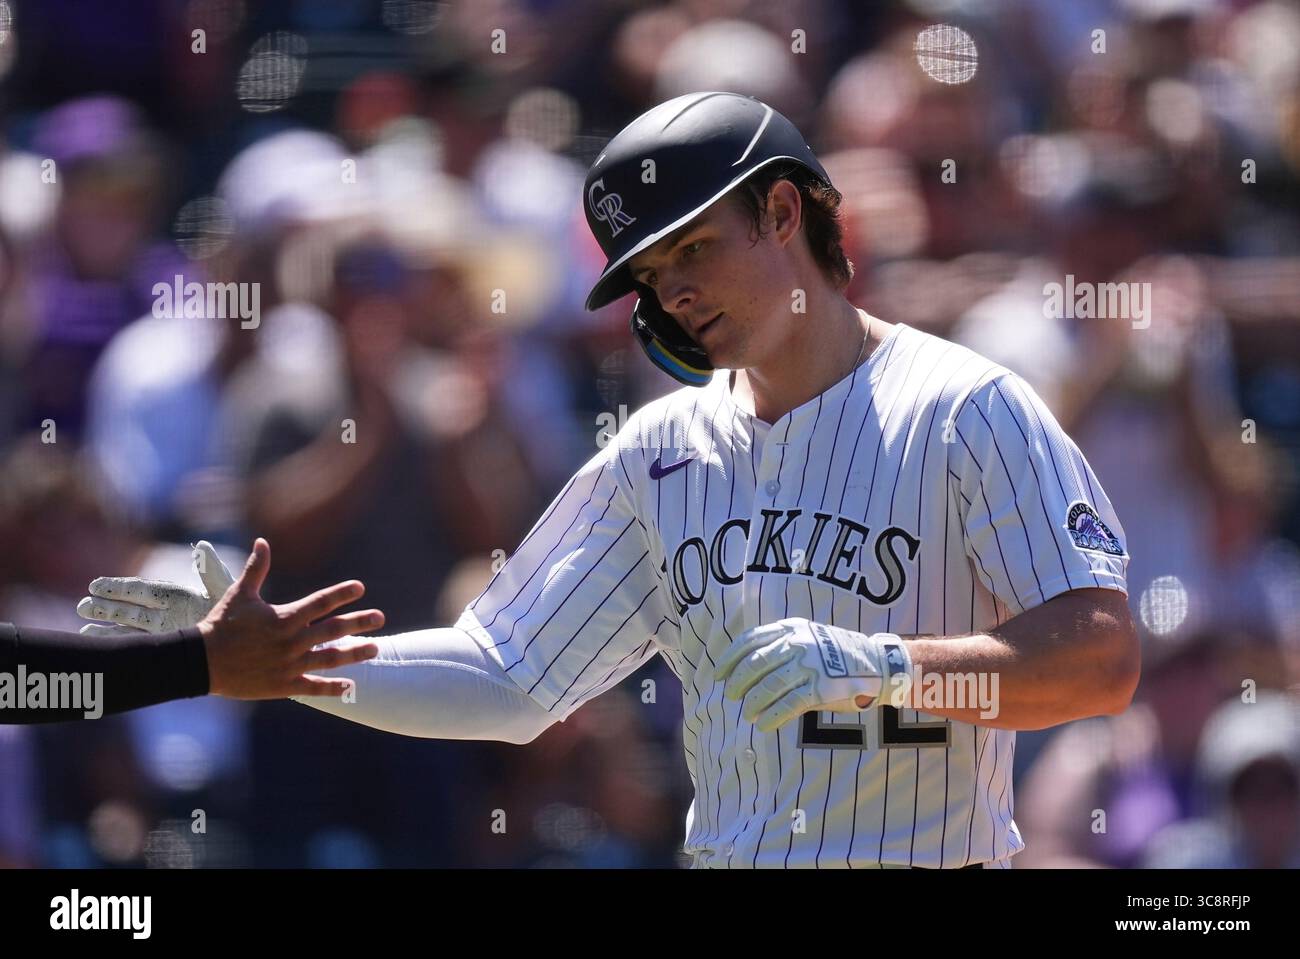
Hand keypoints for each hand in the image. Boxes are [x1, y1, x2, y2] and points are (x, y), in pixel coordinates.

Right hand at [77, 540, 234, 635]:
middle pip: (129, 609)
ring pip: (129, 628)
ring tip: (83, 631)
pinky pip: (139, 647)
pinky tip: (100, 648)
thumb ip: (211, 570)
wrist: (244, 635)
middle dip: (107, 608)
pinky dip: (120, 647)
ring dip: (107, 628)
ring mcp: (164, 631)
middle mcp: (165, 612)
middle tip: (82, 607)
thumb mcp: (224, 588)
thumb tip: (202, 546)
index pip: (141, 590)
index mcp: (175, 595)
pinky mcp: (167, 646)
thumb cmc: (235, 608)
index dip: (119, 588)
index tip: (96, 585)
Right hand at [198, 538, 383, 698]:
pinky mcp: (283, 685)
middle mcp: (291, 641)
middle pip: (333, 630)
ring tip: (375, 648)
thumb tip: (262, 541)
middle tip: (380, 618)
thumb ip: (257, 569)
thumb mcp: (239, 594)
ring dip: (355, 653)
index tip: (360, 588)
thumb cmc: (221, 625)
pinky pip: (314, 687)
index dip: (341, 594)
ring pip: (330, 659)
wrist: (201, 662)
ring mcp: (289, 664)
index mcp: (283, 617)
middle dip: (359, 622)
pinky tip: (352, 686)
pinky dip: (334, 688)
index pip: (320, 602)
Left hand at [715, 617, 913, 732]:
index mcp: (790, 628)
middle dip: (737, 683)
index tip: (718, 674)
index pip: (749, 641)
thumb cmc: (837, 653)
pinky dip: (772, 717)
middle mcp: (797, 643)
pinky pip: (788, 705)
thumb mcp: (808, 634)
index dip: (729, 659)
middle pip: (754, 665)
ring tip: (748, 714)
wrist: (876, 663)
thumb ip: (781, 643)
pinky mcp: (821, 688)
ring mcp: (809, 665)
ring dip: (752, 703)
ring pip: (768, 687)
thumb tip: (746, 667)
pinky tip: (765, 725)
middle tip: (730, 696)